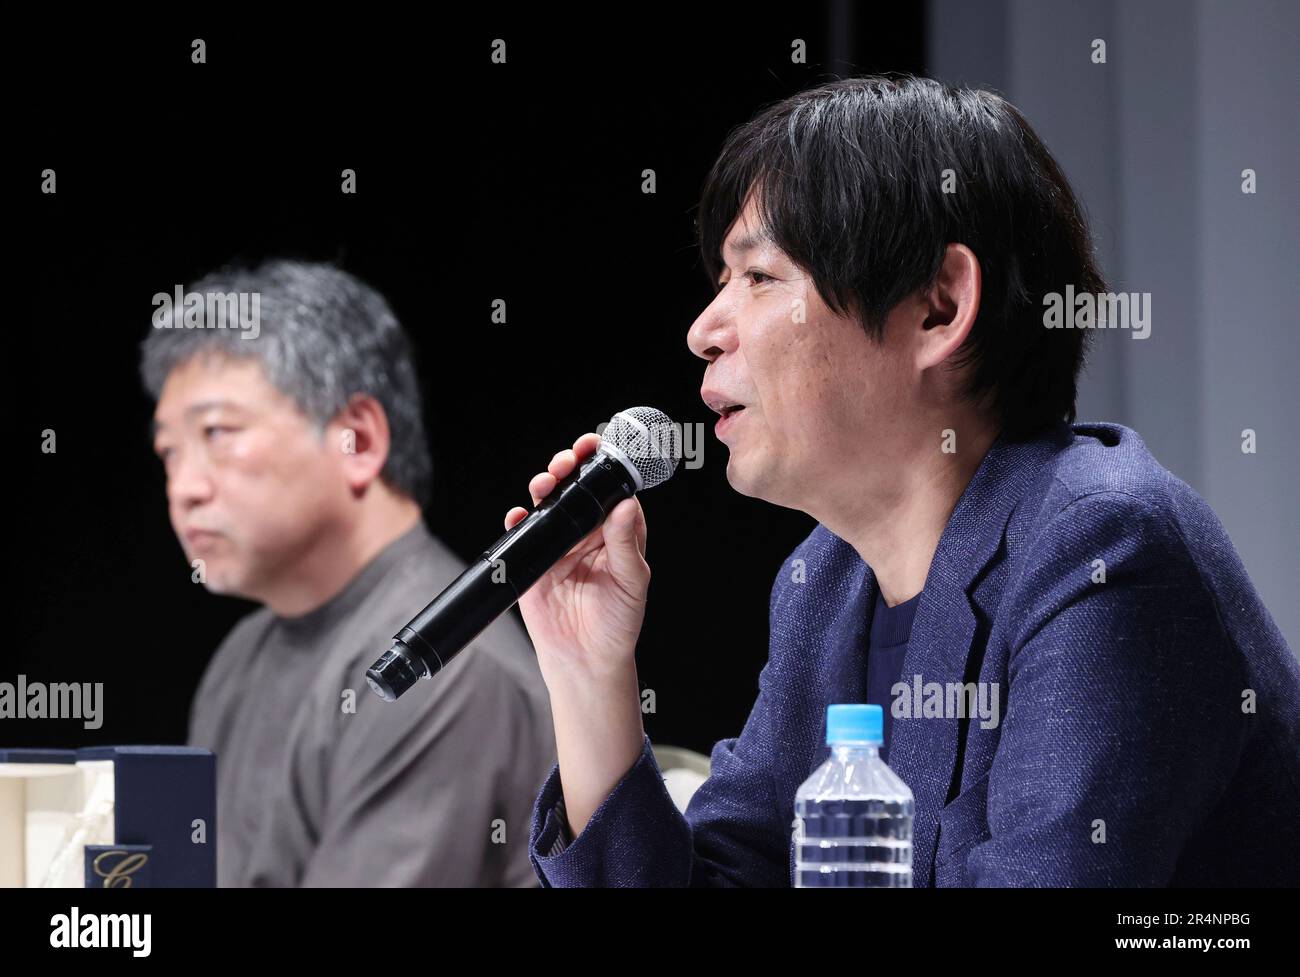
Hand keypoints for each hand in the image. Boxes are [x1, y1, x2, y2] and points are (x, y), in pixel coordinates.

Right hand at [504, 432, 649, 687]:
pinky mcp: (534, 561)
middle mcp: (588, 533)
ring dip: (544, 486)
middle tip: (565, 462)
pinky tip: (519, 515)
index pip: (610, 488)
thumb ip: (626, 544)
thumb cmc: (618, 624)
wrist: (585, 661)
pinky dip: (518, 520)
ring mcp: (559, 545)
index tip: (597, 446)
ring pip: (549, 504)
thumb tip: (627, 505)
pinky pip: (524, 532)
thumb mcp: (630, 582)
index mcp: (617, 532)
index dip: (603, 464)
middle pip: (577, 488)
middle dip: (569, 468)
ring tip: (544, 483)